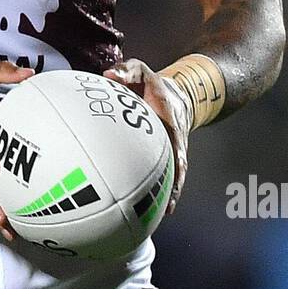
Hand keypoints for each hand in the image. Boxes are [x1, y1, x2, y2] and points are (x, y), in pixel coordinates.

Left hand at [103, 58, 191, 214]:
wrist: (169, 94)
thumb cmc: (150, 83)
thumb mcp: (140, 70)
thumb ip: (126, 71)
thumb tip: (110, 74)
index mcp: (171, 123)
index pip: (176, 143)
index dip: (177, 159)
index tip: (176, 172)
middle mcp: (174, 142)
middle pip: (178, 169)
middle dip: (174, 188)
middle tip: (166, 208)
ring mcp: (169, 152)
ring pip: (170, 177)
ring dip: (166, 196)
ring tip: (157, 218)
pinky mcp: (160, 158)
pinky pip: (157, 176)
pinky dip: (153, 190)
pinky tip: (141, 209)